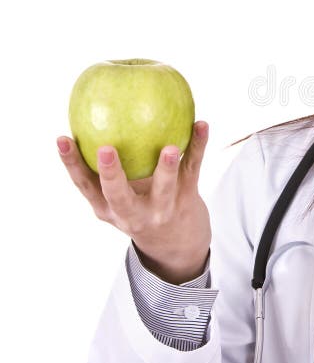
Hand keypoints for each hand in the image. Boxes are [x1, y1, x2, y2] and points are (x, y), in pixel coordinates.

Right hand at [57, 121, 211, 283]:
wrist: (177, 246)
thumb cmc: (141, 208)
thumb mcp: (120, 198)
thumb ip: (110, 169)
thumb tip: (96, 116)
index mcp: (109, 209)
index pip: (84, 185)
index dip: (71, 163)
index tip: (62, 139)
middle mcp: (132, 213)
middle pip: (118, 195)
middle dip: (111, 175)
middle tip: (105, 150)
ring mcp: (161, 209)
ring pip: (163, 189)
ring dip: (166, 168)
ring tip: (169, 148)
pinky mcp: (187, 200)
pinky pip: (192, 170)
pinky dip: (198, 146)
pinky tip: (201, 125)